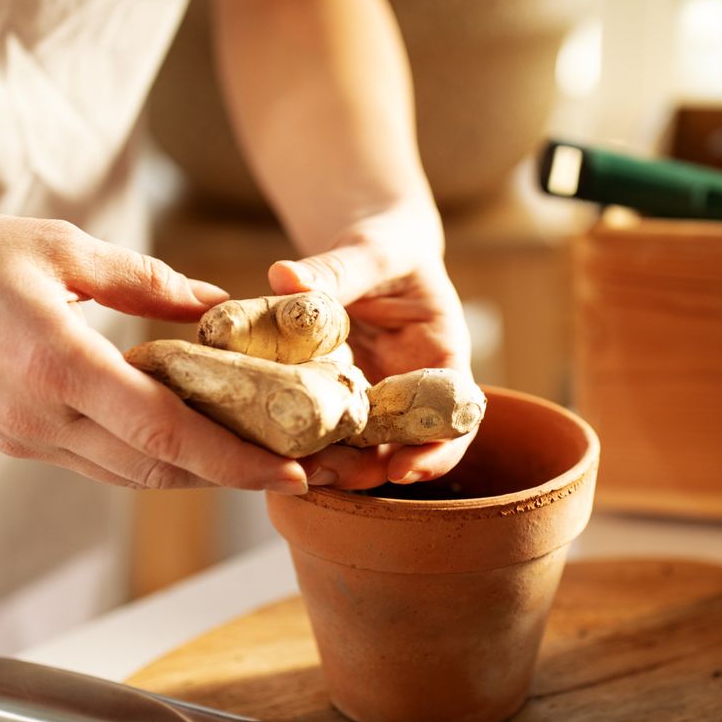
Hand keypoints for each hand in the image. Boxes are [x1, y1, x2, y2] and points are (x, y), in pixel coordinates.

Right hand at [0, 213, 309, 493]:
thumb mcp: (61, 247)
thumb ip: (145, 281)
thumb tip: (218, 301)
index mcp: (56, 366)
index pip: (165, 432)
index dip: (234, 459)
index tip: (291, 470)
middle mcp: (41, 418)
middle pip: (158, 469)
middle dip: (231, 476)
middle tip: (294, 469)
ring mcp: (26, 438)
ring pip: (130, 475)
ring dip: (195, 472)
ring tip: (255, 456)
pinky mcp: (16, 440)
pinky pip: (100, 462)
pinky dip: (151, 456)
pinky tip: (187, 436)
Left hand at [270, 207, 474, 490]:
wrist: (368, 251)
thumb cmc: (387, 247)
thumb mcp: (371, 251)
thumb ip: (336, 269)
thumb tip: (284, 277)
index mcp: (441, 357)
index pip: (455, 418)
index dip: (435, 452)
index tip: (402, 471)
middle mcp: (409, 390)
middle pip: (399, 446)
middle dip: (365, 469)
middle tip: (323, 474)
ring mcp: (371, 400)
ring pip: (356, 446)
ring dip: (327, 462)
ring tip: (288, 467)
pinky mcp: (334, 399)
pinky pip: (320, 425)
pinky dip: (298, 437)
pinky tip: (265, 443)